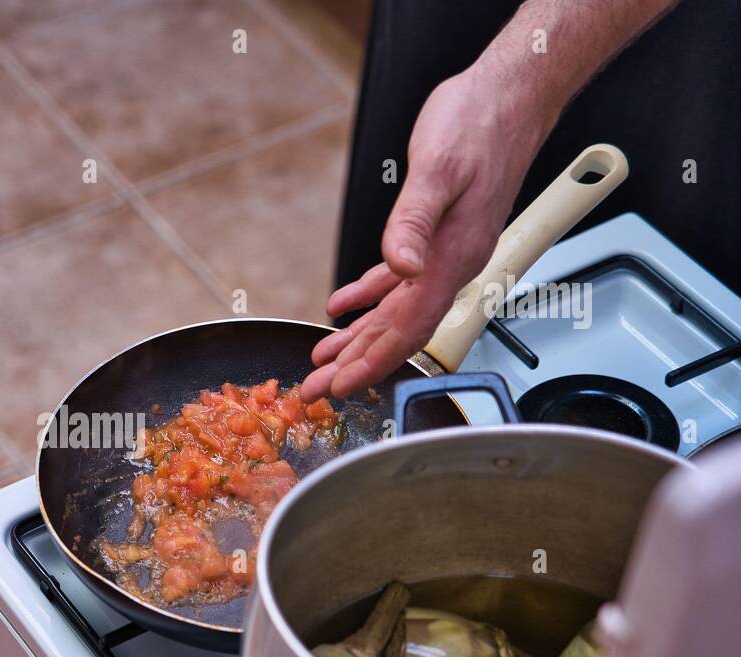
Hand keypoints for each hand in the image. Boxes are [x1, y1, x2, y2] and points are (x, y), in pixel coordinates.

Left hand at [302, 69, 549, 400]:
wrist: (510, 96)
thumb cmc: (478, 125)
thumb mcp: (437, 169)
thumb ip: (414, 222)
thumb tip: (402, 266)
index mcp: (453, 258)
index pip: (409, 328)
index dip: (374, 361)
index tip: (343, 386)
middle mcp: (452, 263)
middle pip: (399, 331)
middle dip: (357, 363)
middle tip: (319, 387)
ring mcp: (446, 252)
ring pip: (397, 311)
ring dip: (359, 338)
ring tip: (325, 358)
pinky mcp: (438, 235)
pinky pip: (399, 281)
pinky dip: (369, 298)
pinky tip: (344, 306)